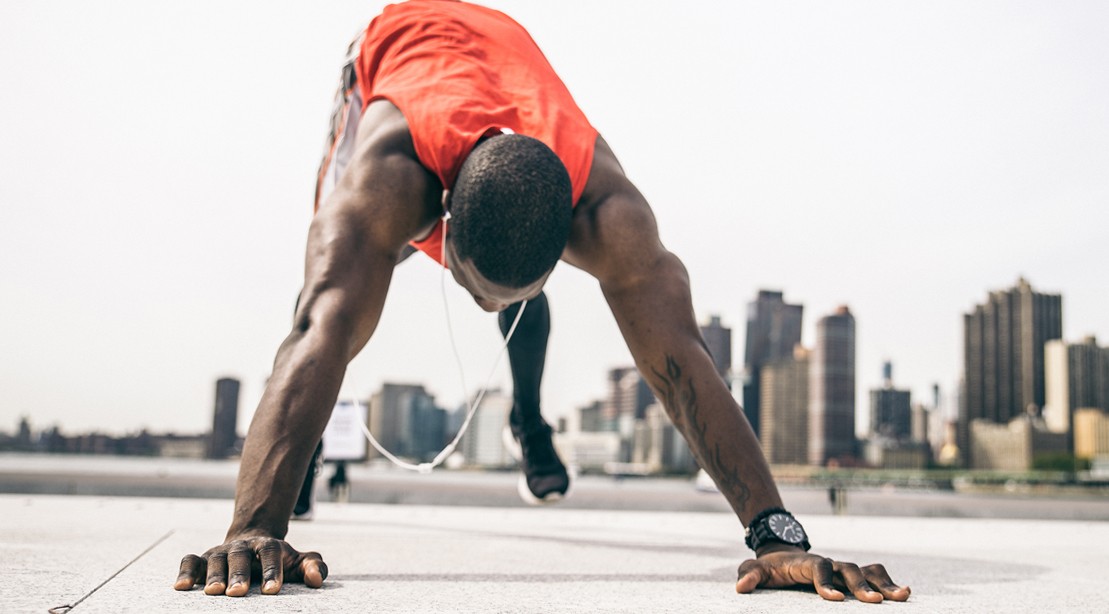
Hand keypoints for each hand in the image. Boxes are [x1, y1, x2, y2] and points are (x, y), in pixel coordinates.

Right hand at [174, 536, 327, 596]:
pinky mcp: (202, 559)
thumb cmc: (279, 560)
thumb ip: (313, 566)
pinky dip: (185, 571)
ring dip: (213, 575)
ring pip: (215, 559)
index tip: (272, 591)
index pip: (270, 554)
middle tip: (238, 593)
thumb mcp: (299, 561)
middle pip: (240, 556)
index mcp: (268, 546)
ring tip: (212, 593)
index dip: (272, 571)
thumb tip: (316, 580)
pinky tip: (181, 587)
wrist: (253, 542)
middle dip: (239, 574)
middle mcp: (242, 547)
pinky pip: (190, 561)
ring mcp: (221, 552)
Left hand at [736, 544, 909, 602]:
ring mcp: (842, 569)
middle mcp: (829, 563)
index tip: (833, 600)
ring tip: (903, 596)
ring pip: (867, 570)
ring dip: (884, 582)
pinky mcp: (851, 576)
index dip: (825, 582)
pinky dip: (889, 582)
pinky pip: (874, 574)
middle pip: (848, 569)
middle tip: (874, 602)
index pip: (818, 569)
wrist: (782, 556)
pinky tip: (904, 594)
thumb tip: (741, 588)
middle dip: (861, 585)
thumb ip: (749, 576)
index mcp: (806, 563)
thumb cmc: (769, 568)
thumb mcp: (755, 570)